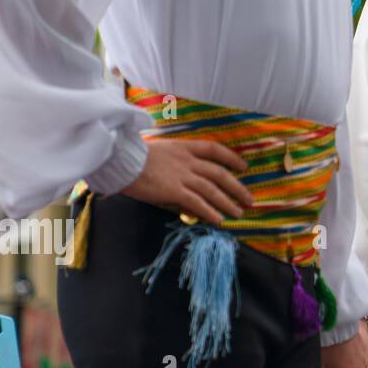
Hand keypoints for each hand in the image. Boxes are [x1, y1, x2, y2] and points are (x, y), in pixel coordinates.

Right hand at [121, 138, 250, 225]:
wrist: (119, 159)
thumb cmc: (132, 156)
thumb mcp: (159, 151)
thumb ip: (175, 163)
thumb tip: (186, 179)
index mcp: (183, 147)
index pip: (214, 149)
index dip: (231, 158)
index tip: (243, 166)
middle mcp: (187, 161)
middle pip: (219, 173)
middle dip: (237, 187)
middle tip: (248, 198)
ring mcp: (182, 175)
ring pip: (212, 190)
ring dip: (227, 202)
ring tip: (238, 212)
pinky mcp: (173, 190)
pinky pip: (197, 202)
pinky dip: (210, 211)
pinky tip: (219, 220)